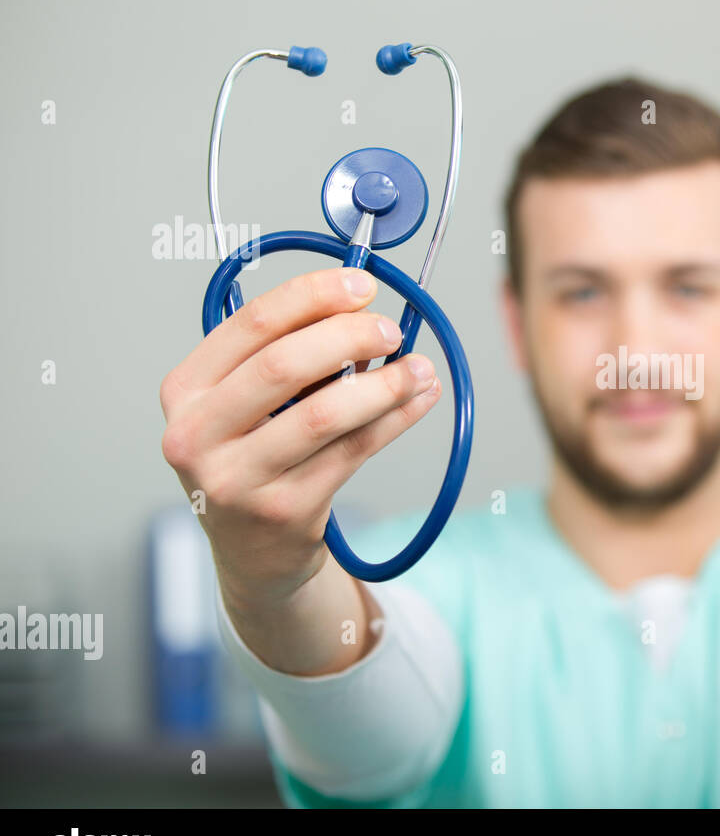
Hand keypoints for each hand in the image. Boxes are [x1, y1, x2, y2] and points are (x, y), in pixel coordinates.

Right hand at [160, 268, 441, 610]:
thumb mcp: (246, 403)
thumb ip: (288, 353)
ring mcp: (236, 479)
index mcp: (184, 390)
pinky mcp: (283, 510)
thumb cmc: (253, 457)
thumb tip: (362, 305)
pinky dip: (395, 419)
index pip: (251, 324)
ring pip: (324, 415)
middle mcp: (196, 435)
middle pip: (284, 365)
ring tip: (419, 368)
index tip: (360, 284)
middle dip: (349, 337)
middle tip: (391, 329)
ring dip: (383, 384)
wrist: (252, 551)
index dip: (313, 296)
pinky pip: (353, 452)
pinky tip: (419, 399)